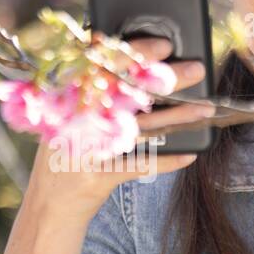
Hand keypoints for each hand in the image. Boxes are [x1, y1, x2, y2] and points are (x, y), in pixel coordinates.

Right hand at [26, 32, 213, 221]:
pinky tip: (190, 154)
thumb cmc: (66, 156)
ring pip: (141, 128)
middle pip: (129, 93)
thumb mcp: (66, 119)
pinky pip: (140, 165)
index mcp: (67, 99)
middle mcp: (74, 121)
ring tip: (205, 109)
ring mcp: (85, 150)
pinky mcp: (98, 177)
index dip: (135, 52)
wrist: (48, 208)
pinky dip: (167, 160)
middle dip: (167, 80)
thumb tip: (129, 60)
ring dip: (178, 118)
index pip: (103, 65)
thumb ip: (91, 92)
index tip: (164, 45)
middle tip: (196, 71)